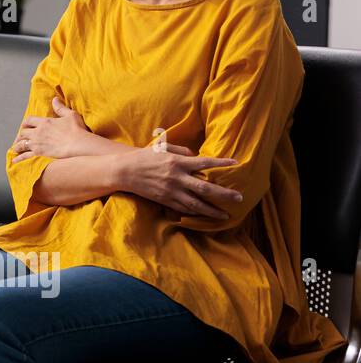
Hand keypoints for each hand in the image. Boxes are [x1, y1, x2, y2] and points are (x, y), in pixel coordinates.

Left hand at [11, 95, 96, 160]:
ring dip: (18, 145)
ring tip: (15, 148)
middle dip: (21, 134)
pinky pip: (25, 155)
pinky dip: (19, 157)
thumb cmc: (77, 130)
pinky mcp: (39, 153)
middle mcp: (38, 132)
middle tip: (20, 137)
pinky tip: (14, 160)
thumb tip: (55, 99)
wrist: (78, 144)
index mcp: (44, 122)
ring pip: (22, 143)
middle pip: (24, 132)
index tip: (25, 125)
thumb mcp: (70, 115)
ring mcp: (37, 143)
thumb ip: (60, 108)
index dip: (26, 123)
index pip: (29, 120)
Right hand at [119, 144, 242, 220]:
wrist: (124, 171)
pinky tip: (205, 215)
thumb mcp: (161, 147)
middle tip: (239, 198)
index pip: (205, 162)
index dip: (222, 162)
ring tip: (225, 215)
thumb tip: (195, 156)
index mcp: (177, 162)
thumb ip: (181, 150)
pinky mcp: (165, 200)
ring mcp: (171, 191)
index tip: (236, 163)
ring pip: (197, 204)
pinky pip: (184, 209)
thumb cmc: (143, 156)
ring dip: (213, 210)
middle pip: (206, 188)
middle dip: (224, 194)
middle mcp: (177, 177)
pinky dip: (196, 212)